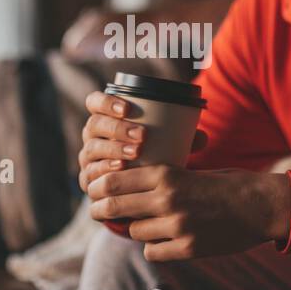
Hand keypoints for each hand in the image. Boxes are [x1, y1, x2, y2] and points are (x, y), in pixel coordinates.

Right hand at [76, 90, 205, 193]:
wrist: (138, 186)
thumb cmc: (152, 154)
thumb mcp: (167, 143)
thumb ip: (183, 138)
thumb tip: (202, 138)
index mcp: (105, 117)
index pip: (95, 102)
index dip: (107, 102)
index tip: (129, 108)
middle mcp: (92, 135)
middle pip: (95, 125)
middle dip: (117, 128)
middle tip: (142, 135)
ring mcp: (88, 157)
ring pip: (92, 149)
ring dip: (114, 149)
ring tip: (136, 153)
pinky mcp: (88, 179)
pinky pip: (90, 173)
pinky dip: (104, 170)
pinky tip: (119, 169)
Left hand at [86, 164, 290, 261]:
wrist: (261, 205)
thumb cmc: (227, 184)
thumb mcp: (190, 171)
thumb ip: (161, 179)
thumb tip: (126, 186)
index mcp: (167, 175)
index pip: (114, 182)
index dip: (98, 189)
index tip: (93, 192)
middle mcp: (167, 200)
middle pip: (115, 207)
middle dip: (102, 210)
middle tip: (99, 211)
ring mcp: (177, 226)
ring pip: (135, 231)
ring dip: (138, 228)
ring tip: (150, 223)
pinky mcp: (188, 248)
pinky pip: (153, 251)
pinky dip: (155, 246)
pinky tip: (165, 240)